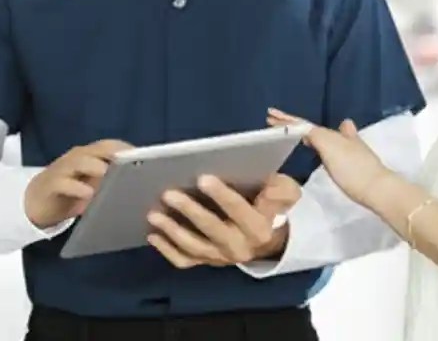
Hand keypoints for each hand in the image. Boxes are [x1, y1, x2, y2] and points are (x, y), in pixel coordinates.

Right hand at [24, 139, 132, 228]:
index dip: (128, 150)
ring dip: (98, 168)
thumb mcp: (92, 187)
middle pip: (99, 150)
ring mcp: (63, 168)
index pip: (111, 146)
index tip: (147, 159)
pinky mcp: (51, 184)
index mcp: (90, 155)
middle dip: (117, 155)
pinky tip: (89, 196)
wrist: (35, 202)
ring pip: (82, 161)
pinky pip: (65, 183)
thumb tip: (139, 189)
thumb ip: (110, 184)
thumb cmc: (71, 193)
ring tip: (114, 178)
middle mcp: (78, 157)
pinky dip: (78, 189)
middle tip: (133, 165)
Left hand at [146, 173, 300, 268]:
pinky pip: (183, 260)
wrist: (266, 238)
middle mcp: (239, 247)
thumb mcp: (284, 192)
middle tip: (168, 193)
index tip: (203, 177)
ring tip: (153, 214)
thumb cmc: (268, 205)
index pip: (239, 210)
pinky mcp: (205, 261)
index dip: (222, 195)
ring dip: (172, 231)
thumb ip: (281, 190)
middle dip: (190, 211)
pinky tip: (152, 234)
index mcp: (259, 228)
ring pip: (194, 247)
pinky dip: (166, 249)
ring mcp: (220, 257)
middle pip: (212, 230)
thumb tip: (269, 187)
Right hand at [268, 108, 391, 207]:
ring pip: (321, 136)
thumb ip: (315, 135)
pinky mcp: (349, 166)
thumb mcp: (330, 147)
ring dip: (306, 133)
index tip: (270, 114)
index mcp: (334, 134)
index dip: (288, 120)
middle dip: (295, 124)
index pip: (305, 124)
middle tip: (276, 120)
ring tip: (294, 131)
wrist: (377, 189)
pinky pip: (327, 147)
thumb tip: (304, 128)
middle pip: (313, 128)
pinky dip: (317, 143)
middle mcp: (341, 138)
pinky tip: (318, 147)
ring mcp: (347, 151)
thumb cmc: (352, 168)